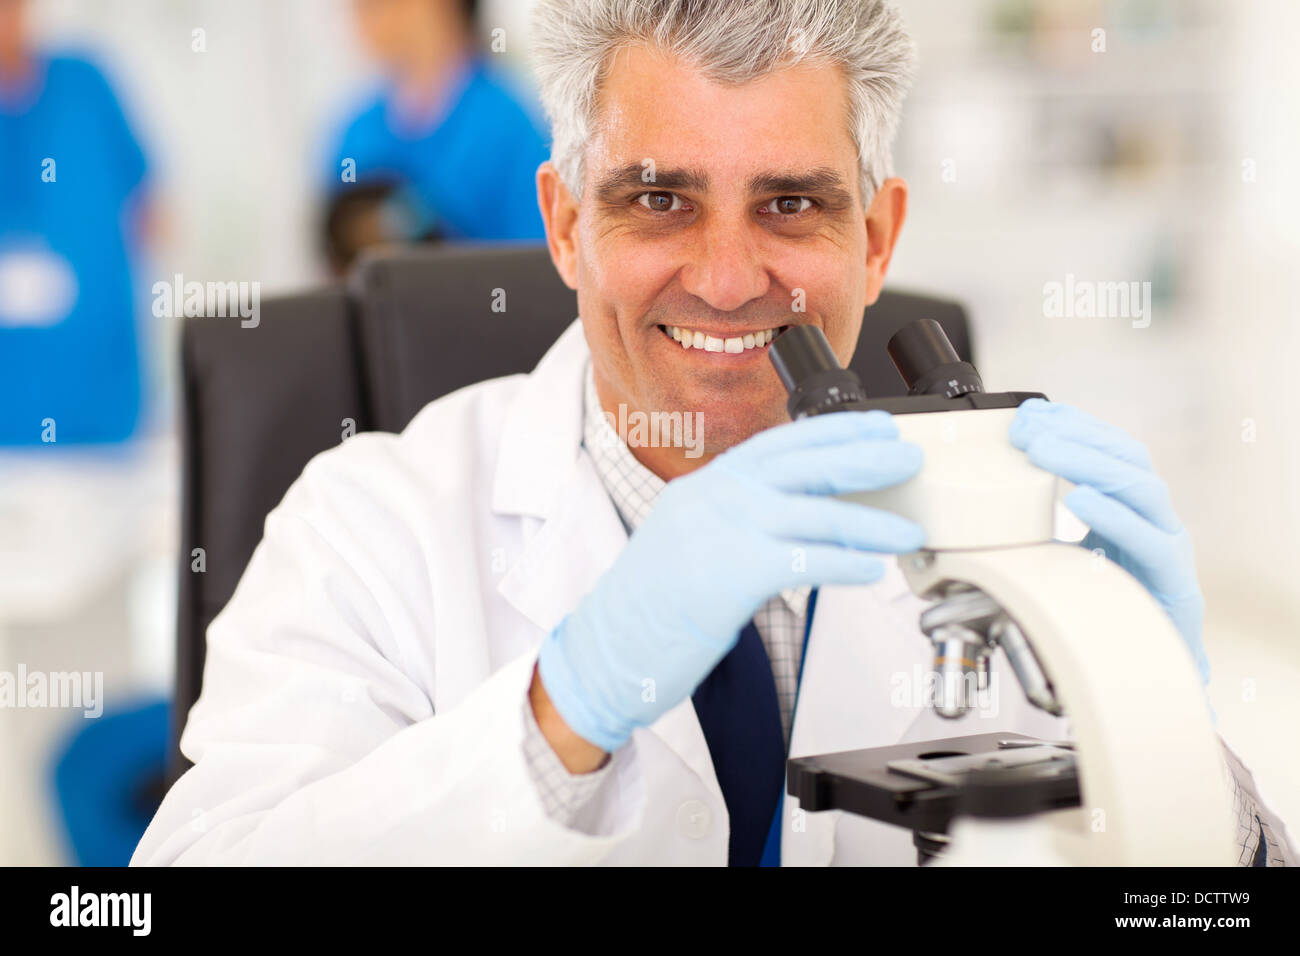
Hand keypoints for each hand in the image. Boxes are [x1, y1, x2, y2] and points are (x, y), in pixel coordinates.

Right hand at [536, 410, 925, 751]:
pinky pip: (801, 561)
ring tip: (908, 531)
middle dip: (862, 459)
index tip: (874, 428)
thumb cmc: (650, 605)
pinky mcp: (728, 575)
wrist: (605, 648)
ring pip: (813, 513)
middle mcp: (714, 496)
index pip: (779, 444)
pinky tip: (870, 569)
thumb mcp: (692, 538)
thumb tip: (804, 515)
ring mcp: (719, 531)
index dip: (833, 433)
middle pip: (803, 464)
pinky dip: (842, 562)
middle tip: (907, 457)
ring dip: (868, 521)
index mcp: (707, 485)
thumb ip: (738, 519)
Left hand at [1009, 398, 1209, 685]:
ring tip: (1043, 450)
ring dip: (1087, 462)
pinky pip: (1150, 540)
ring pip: (1140, 489)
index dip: (1076, 425)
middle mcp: (1157, 521)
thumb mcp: (1058, 562)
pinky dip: (1113, 515)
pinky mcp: (1175, 583)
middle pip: (1127, 459)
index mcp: (1134, 510)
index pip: (1112, 450)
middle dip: (1075, 435)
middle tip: (1027, 427)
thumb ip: (1033, 535)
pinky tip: (1079, 499)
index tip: (1032, 412)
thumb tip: (970, 517)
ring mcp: (1170, 549)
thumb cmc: (1101, 615)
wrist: (1145, 674)